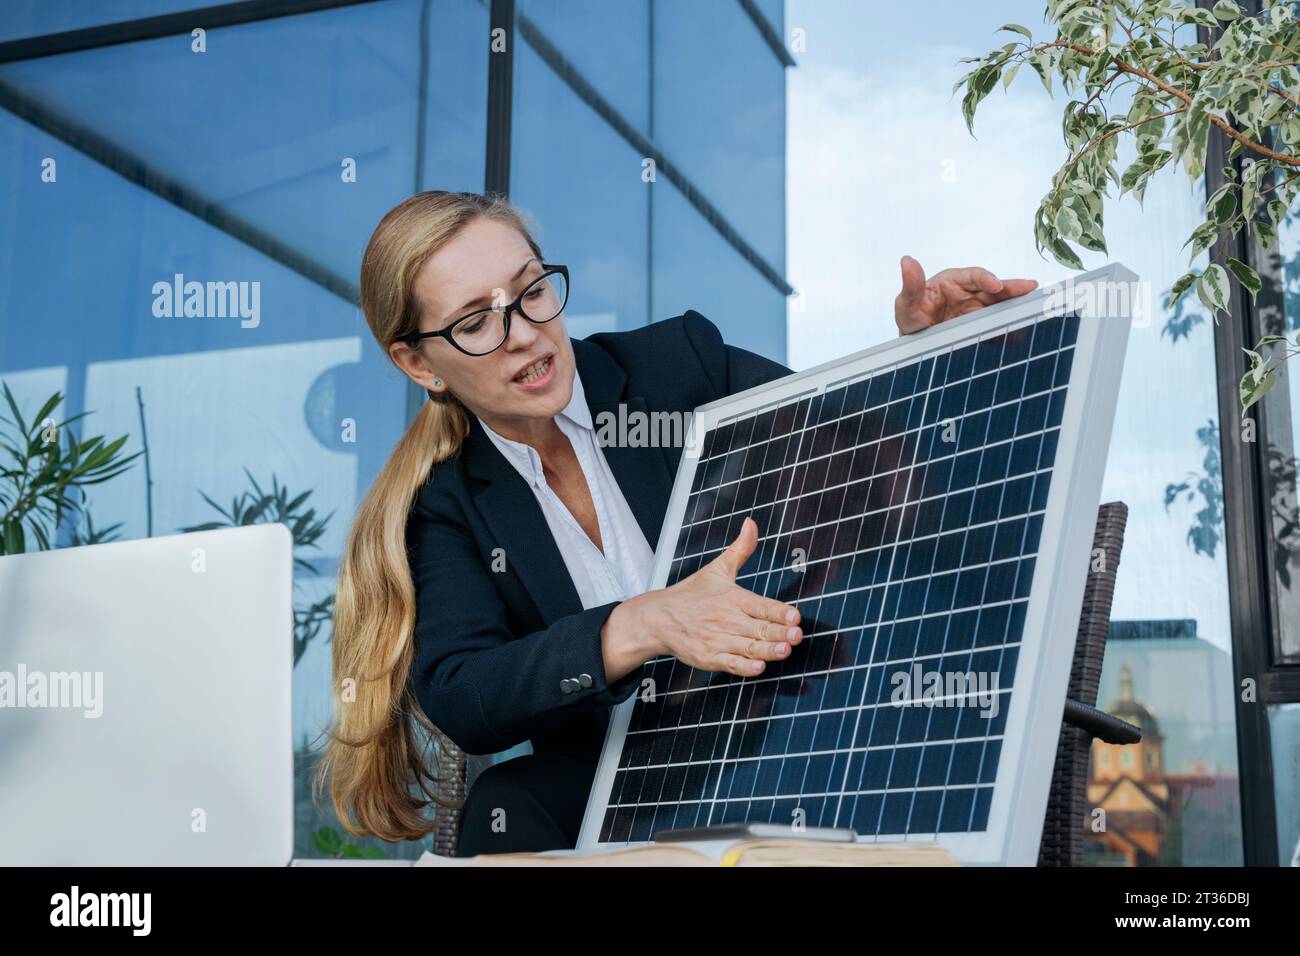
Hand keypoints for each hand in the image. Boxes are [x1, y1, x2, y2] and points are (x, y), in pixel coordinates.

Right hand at [603, 517, 801, 677]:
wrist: (658, 618)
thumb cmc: (691, 595)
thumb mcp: (716, 569)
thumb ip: (740, 549)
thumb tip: (751, 523)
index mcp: (733, 598)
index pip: (761, 605)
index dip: (778, 611)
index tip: (794, 615)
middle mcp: (727, 620)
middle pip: (759, 628)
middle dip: (779, 633)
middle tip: (796, 635)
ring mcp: (718, 641)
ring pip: (749, 648)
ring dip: (768, 651)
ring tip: (784, 651)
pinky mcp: (709, 658)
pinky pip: (730, 665)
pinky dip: (744, 667)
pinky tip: (758, 668)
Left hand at [894, 255, 1037, 334]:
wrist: (915, 345)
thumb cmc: (910, 319)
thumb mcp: (906, 305)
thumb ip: (910, 286)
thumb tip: (906, 261)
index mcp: (953, 281)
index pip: (973, 276)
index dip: (986, 278)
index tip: (996, 286)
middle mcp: (969, 292)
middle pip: (994, 289)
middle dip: (1012, 288)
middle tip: (1029, 288)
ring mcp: (978, 310)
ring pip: (1001, 305)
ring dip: (1016, 306)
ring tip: (1034, 308)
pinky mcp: (983, 325)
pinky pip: (999, 324)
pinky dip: (1011, 327)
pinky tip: (1023, 331)